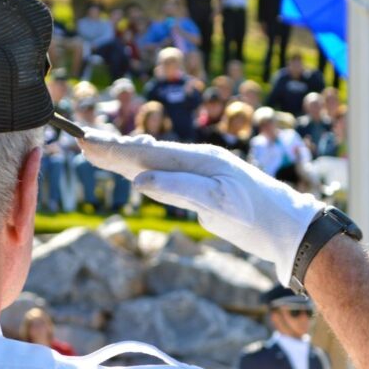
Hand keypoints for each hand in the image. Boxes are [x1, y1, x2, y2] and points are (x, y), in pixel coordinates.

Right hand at [79, 129, 324, 285]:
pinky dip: (142, 171)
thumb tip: (139, 179)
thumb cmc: (258, 215)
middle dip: (113, 148)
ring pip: (154, 163)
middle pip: (147, 152)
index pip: (148, 151)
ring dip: (124, 158)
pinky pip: (164, 177)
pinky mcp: (202, 192)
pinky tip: (132, 171)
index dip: (116, 148)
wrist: (287, 229)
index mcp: (199, 159)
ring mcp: (199, 176)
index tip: (87, 141)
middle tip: (81, 140)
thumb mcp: (219, 202)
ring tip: (96, 150)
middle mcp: (197, 162)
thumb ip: (179, 189)